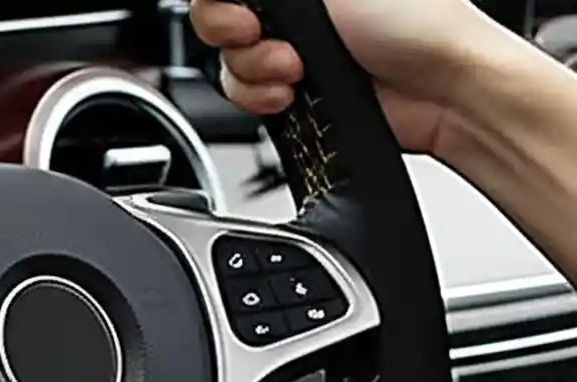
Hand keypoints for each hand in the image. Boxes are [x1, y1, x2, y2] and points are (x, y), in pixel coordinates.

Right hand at [190, 0, 504, 152]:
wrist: (440, 89)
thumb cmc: (410, 20)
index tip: (241, 7)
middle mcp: (296, 5)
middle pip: (217, 13)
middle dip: (230, 28)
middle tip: (255, 33)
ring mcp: (291, 44)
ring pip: (228, 56)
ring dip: (252, 68)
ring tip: (294, 71)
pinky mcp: (291, 86)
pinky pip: (244, 92)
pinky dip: (259, 96)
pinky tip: (290, 94)